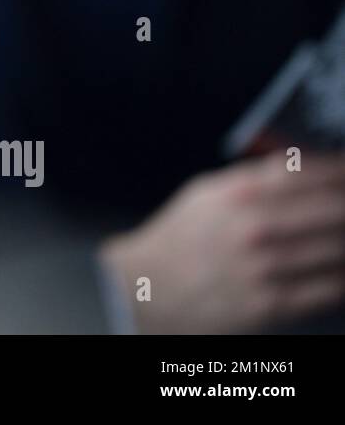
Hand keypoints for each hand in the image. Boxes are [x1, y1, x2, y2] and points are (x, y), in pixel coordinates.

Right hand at [99, 151, 344, 332]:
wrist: (145, 288)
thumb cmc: (177, 241)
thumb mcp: (207, 192)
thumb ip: (255, 178)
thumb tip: (304, 166)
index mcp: (238, 193)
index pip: (310, 171)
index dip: (342, 170)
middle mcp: (254, 227)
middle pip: (335, 207)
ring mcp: (265, 267)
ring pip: (339, 248)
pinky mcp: (271, 304)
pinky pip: (329, 288)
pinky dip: (344, 276)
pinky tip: (342, 268)